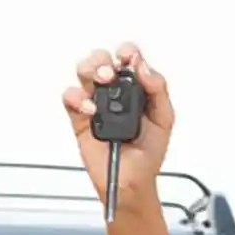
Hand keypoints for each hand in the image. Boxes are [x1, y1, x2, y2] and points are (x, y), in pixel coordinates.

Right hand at [62, 42, 174, 208]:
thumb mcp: (164, 119)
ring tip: (101, 83)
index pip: (128, 60)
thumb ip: (158, 90)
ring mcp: (96, 104)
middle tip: (110, 74)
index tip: (129, 56)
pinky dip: (76, 98)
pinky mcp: (80, 119)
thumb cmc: (149, 153)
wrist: (132, 182)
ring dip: (89, 70)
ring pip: (83, 73)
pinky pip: (70, 99)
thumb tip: (145, 68)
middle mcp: (114, 93)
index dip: (127, 52)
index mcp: (135, 89)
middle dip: (103, 60)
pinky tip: (90, 110)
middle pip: (101, 61)